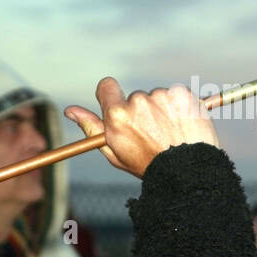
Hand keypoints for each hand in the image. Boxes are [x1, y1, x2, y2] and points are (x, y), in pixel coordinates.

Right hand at [64, 77, 219, 178]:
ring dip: (164, 110)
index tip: (122, 107)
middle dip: (143, 111)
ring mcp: (162, 96)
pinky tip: (184, 126)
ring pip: (159, 97)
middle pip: (136, 97)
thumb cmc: (146, 164)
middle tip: (154, 134)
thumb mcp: (114, 151)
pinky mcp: (183, 94)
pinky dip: (181, 108)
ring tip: (171, 134)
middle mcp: (138, 101)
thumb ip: (91, 127)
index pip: (106, 86)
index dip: (112, 96)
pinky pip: (177, 96)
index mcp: (117, 115)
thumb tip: (70, 110)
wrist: (186, 170)